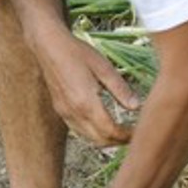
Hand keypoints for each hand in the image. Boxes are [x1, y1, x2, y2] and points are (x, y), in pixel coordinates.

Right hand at [34, 30, 140, 146]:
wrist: (49, 45)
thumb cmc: (77, 53)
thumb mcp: (104, 68)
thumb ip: (120, 90)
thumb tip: (136, 107)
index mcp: (86, 102)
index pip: (110, 131)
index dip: (126, 135)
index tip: (138, 132)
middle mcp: (73, 112)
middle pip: (100, 140)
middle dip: (118, 141)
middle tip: (133, 135)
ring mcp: (65, 113)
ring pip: (89, 138)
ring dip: (106, 140)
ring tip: (121, 133)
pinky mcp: (61, 111)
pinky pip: (79, 131)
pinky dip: (94, 134)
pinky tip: (103, 126)